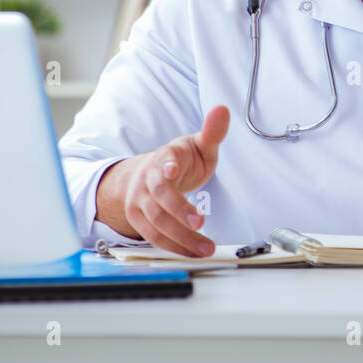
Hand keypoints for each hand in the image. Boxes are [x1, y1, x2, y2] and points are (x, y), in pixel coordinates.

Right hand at [107, 105, 227, 256]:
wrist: (150, 173)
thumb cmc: (179, 160)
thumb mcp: (198, 145)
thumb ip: (212, 133)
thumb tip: (223, 110)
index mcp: (165, 158)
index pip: (163, 161)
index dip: (167, 166)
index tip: (173, 169)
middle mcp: (148, 180)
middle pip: (159, 198)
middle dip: (179, 211)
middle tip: (201, 222)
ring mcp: (140, 201)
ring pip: (156, 223)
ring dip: (181, 238)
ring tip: (206, 247)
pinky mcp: (139, 220)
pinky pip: (155, 237)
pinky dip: (174, 247)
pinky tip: (193, 252)